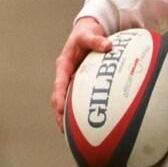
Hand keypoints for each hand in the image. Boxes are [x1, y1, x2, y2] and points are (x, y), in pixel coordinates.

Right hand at [52, 17, 113, 132]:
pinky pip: (75, 99)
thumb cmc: (87, 33)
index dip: (59, 98)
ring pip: (65, 101)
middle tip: (64, 130)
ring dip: (66, 116)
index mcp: (64, 65)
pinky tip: (85, 124)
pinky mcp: (78, 83)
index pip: (59, 84)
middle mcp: (65, 75)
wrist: (87, 31)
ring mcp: (71, 80)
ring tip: (71, 135)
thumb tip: (108, 46)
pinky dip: (77, 111)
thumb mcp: (90, 34)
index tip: (60, 109)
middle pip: (58, 98)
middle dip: (60, 114)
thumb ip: (97, 40)